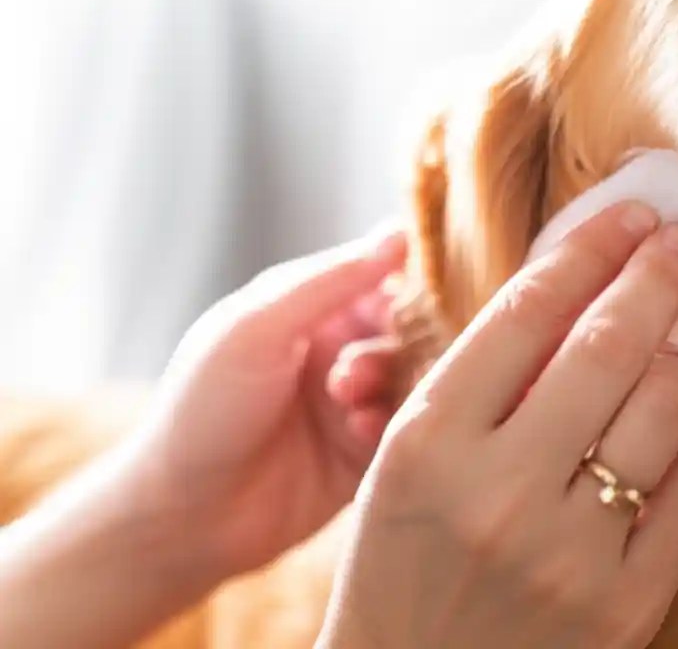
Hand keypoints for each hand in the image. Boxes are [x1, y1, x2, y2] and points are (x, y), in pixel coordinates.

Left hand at [136, 225, 409, 577]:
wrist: (182, 518)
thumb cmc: (203, 410)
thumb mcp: (257, 328)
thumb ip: (331, 281)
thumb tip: (400, 234)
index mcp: (308, 308)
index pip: (383, 275)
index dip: (409, 282)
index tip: (421, 298)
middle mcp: (338, 350)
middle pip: (410, 328)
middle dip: (397, 342)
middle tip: (355, 369)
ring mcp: (355, 403)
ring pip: (416, 377)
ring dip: (391, 384)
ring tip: (348, 405)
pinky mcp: (368, 454)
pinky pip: (410, 428)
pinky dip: (391, 425)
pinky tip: (356, 435)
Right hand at [318, 202, 677, 648]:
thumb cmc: (402, 564)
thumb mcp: (405, 463)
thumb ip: (482, 380)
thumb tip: (581, 288)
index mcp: (427, 442)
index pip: (528, 310)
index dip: (591, 247)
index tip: (627, 217)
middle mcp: (500, 491)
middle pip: (608, 344)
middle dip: (655, 276)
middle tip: (675, 245)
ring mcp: (569, 552)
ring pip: (665, 406)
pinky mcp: (626, 602)